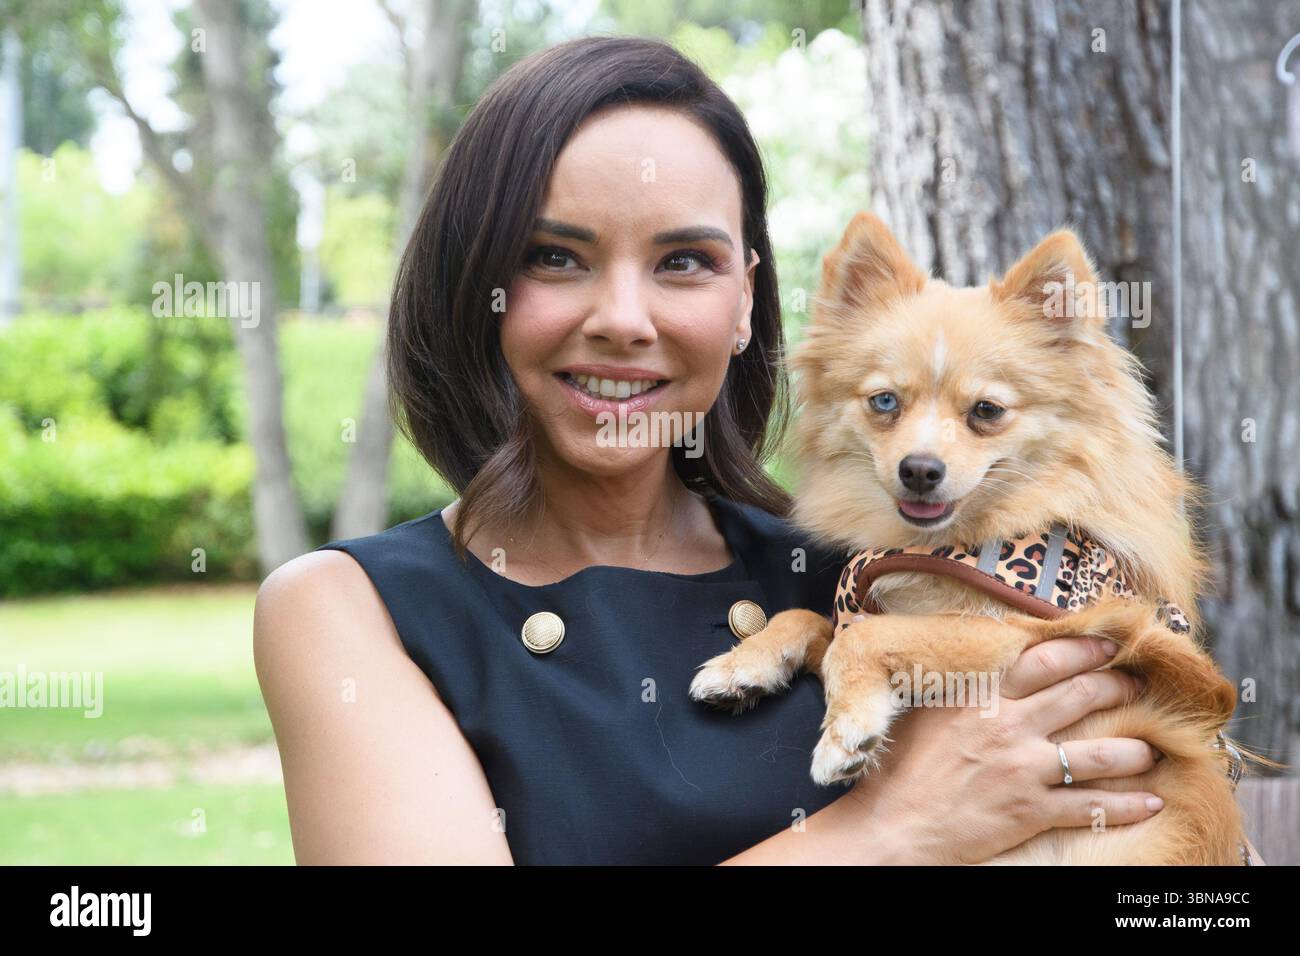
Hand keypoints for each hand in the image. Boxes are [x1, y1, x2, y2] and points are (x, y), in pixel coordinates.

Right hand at [845, 636, 1162, 864]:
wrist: (895, 823)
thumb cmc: (903, 766)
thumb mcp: (927, 710)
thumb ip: (962, 685)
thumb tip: (989, 662)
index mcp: (981, 695)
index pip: (1045, 660)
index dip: (1083, 648)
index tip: (1108, 644)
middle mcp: (1009, 725)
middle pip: (1081, 695)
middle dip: (1118, 686)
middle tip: (1138, 684)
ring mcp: (1023, 768)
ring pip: (1100, 752)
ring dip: (1135, 748)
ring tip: (1152, 746)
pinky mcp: (1031, 810)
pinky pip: (1093, 806)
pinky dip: (1128, 805)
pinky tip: (1152, 802)